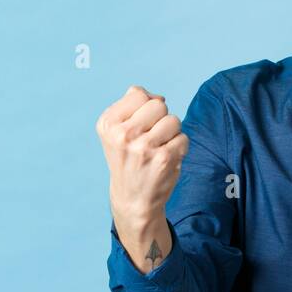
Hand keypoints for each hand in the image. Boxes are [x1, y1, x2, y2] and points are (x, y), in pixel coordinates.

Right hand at [96, 84, 189, 225]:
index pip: (138, 93)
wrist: (133, 198)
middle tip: (150, 139)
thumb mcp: (116, 131)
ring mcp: (143, 147)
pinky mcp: (164, 158)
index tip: (138, 126)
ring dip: (171, 133)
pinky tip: (165, 160)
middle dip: (160, 119)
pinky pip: (183, 137)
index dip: (144, 107)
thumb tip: (159, 97)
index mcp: (108, 124)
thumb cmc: (128, 159)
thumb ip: (133, 105)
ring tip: (158, 149)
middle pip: (158, 104)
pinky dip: (179, 148)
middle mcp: (123, 134)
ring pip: (173, 120)